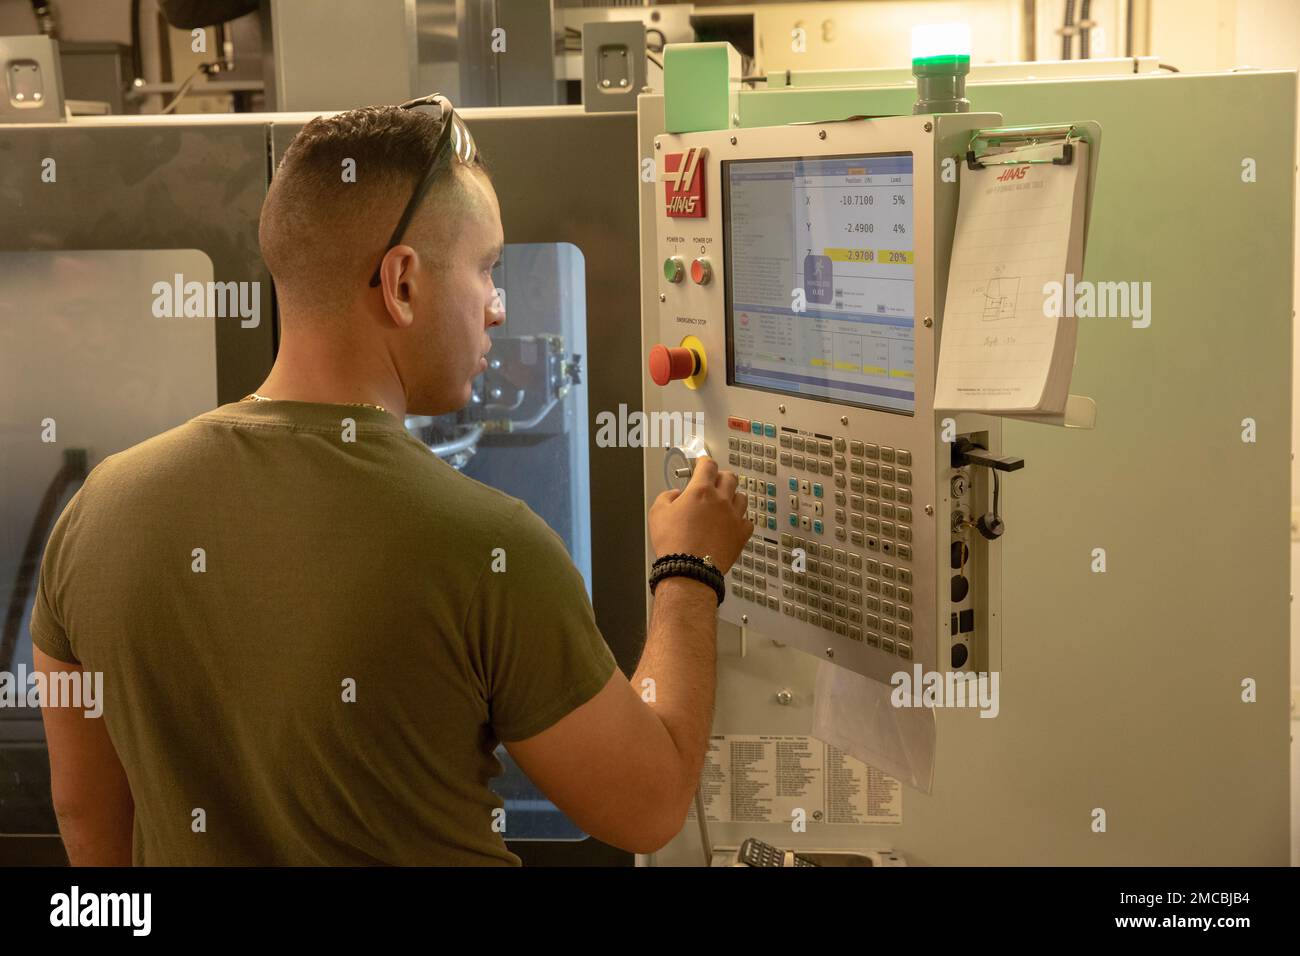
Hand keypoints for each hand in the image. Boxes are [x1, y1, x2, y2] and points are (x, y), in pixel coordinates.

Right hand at [648, 455, 753, 573]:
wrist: (689, 570)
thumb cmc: (674, 544)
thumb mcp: (657, 513)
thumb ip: (667, 496)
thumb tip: (675, 494)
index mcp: (700, 491)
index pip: (708, 465)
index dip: (704, 461)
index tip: (702, 463)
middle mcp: (720, 500)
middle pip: (730, 477)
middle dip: (721, 476)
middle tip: (714, 482)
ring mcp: (733, 517)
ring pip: (742, 497)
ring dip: (733, 497)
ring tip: (724, 503)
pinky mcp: (741, 534)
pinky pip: (747, 521)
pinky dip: (741, 520)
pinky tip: (733, 523)